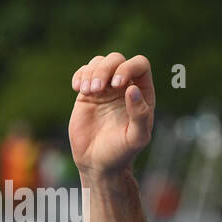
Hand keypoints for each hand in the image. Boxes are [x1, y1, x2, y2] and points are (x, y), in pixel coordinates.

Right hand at [68, 52, 155, 178]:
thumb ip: (139, 115)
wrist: (98, 162)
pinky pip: (84, 72)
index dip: (128, 68)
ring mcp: (106, 89)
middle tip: (97, 91)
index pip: (140, 65)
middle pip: (117, 59)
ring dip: (91, 73)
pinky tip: (78, 89)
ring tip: (87, 92)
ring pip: (99, 62)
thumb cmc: (121, 152)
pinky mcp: (88, 93)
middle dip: (105, 69)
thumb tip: (133, 89)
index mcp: (143, 94)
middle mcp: (125, 87)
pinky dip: (80, 75)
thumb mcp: (136, 138)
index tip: (117, 85)